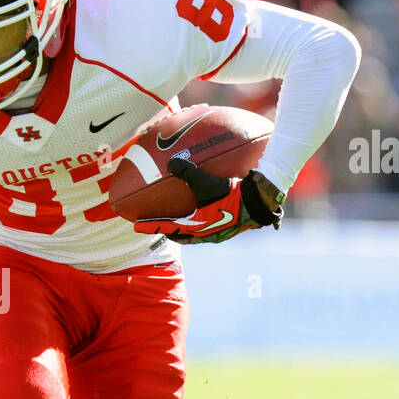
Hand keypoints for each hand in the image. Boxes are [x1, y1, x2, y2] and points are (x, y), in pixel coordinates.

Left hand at [133, 162, 283, 243]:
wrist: (261, 202)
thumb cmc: (232, 192)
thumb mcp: (207, 182)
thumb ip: (187, 172)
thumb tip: (170, 164)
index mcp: (197, 226)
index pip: (167, 228)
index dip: (151, 227)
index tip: (137, 227)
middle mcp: (207, 233)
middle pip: (180, 235)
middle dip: (167, 231)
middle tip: (155, 226)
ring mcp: (220, 233)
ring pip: (196, 234)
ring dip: (184, 229)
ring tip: (178, 222)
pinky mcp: (231, 227)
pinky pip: (211, 226)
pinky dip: (202, 221)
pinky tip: (206, 210)